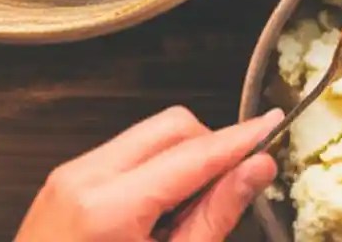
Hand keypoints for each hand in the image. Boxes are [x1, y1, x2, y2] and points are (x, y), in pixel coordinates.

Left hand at [16, 106, 283, 241]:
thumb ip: (215, 216)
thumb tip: (257, 169)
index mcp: (108, 207)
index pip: (195, 153)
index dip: (242, 139)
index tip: (275, 125)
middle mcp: (84, 177)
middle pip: (173, 126)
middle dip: (211, 146)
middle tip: (232, 186)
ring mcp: (70, 176)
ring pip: (151, 135)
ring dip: (184, 158)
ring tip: (189, 211)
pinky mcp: (66, 181)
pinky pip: (127, 152)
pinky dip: (157, 169)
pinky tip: (160, 212)